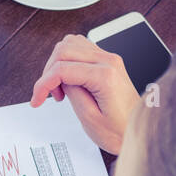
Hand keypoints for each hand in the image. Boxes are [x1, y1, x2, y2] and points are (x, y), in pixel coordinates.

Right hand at [31, 34, 139, 154]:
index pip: (62, 68)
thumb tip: (60, 80)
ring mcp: (109, 59)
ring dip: (57, 64)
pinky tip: (68, 79)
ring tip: (59, 88)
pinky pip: (81, 49)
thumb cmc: (119, 131)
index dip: (43, 83)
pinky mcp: (108, 62)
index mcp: (104, 76)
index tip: (37, 99)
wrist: (137, 131)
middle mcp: (108, 61)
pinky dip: (67, 61)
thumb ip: (72, 93)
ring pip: (70, 44)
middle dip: (48, 72)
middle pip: (64, 50)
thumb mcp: (89, 119)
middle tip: (49, 95)